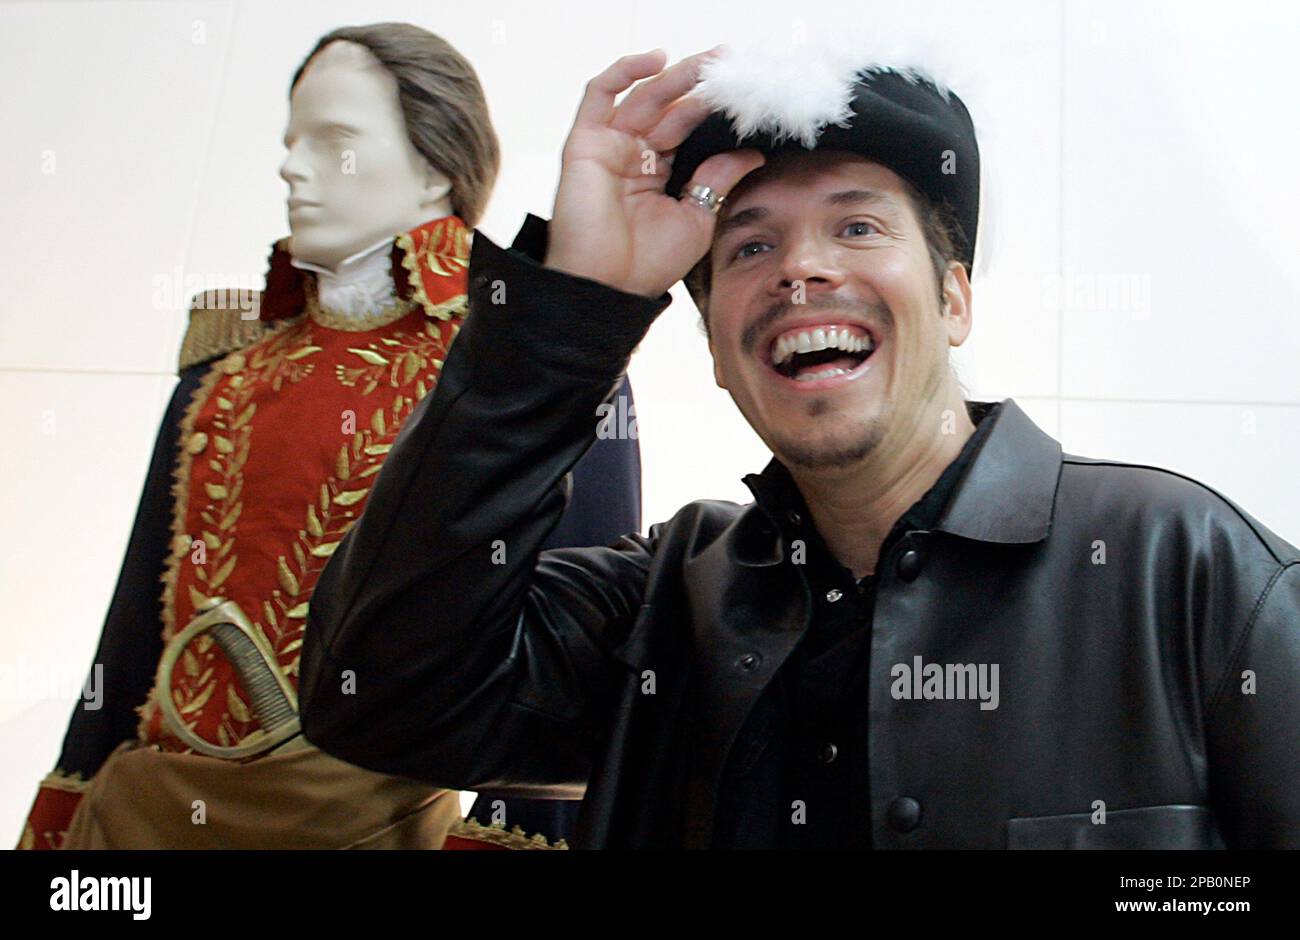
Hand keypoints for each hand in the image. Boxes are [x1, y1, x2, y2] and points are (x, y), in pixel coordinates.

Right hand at [544, 48, 765, 297]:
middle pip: (668, 107)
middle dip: (699, 85)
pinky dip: (624, 71)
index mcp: (658, 174)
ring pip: (643, 96)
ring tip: (709, 63)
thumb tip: (752, 152)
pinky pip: (599, 95)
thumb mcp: (697, 218)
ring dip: (675, 76)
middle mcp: (633, 156)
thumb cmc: (645, 265)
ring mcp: (608, 146)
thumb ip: (718, 179)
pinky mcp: (585, 143)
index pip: (686, 128)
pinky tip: (657, 60)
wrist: (607, 287)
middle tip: (729, 65)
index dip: (711, 109)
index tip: (742, 93)